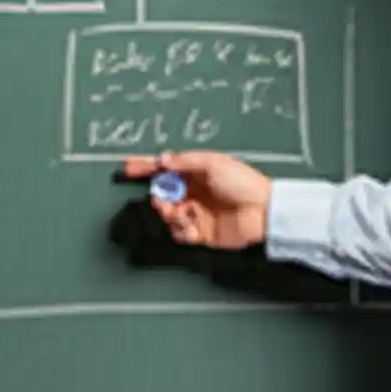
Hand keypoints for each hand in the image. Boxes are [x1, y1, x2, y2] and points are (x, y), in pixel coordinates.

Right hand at [121, 150, 271, 249]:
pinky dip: (181, 230)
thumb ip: (185, 161)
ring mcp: (197, 213)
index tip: (127, 167)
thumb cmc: (243, 182)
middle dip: (158, 196)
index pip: (165, 168)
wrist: (263, 211)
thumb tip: (162, 158)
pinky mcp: (202, 233)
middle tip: (161, 199)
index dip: (145, 167)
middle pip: (162, 194)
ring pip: (168, 215)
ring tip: (179, 212)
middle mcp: (194, 192)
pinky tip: (191, 225)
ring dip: (168, 214)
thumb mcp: (213, 163)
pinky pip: (181, 233)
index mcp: (196, 172)